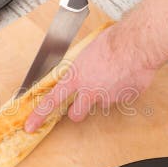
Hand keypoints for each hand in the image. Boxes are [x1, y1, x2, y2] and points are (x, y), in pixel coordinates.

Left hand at [23, 26, 157, 132]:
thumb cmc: (112, 41)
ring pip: (103, 102)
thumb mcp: (86, 53)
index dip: (39, 115)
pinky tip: (126, 74)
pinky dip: (123, 89)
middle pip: (76, 114)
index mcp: (76, 77)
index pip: (52, 100)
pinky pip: (122, 96)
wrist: (136, 43)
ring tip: (113, 74)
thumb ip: (81, 68)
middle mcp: (90, 91)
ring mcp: (108, 97)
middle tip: (81, 103)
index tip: (31, 125)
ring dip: (105, 94)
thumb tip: (79, 71)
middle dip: (76, 112)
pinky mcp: (126, 98)